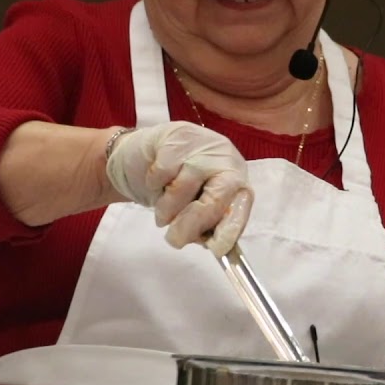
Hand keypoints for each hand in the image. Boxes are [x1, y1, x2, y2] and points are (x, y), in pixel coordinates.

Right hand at [105, 121, 252, 256]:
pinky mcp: (177, 135)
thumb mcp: (193, 209)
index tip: (217, 249)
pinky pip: (162, 172)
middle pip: (215, 197)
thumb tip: (209, 244)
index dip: (230, 228)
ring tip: (162, 210)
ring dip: (166, 208)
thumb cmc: (176, 188)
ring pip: (183, 187)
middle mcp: (226, 160)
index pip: (240, 207)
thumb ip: (204, 226)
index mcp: (237, 182)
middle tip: (174, 239)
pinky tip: (155, 182)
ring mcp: (203, 145)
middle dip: (192, 222)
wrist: (145, 155)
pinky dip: (154, 185)